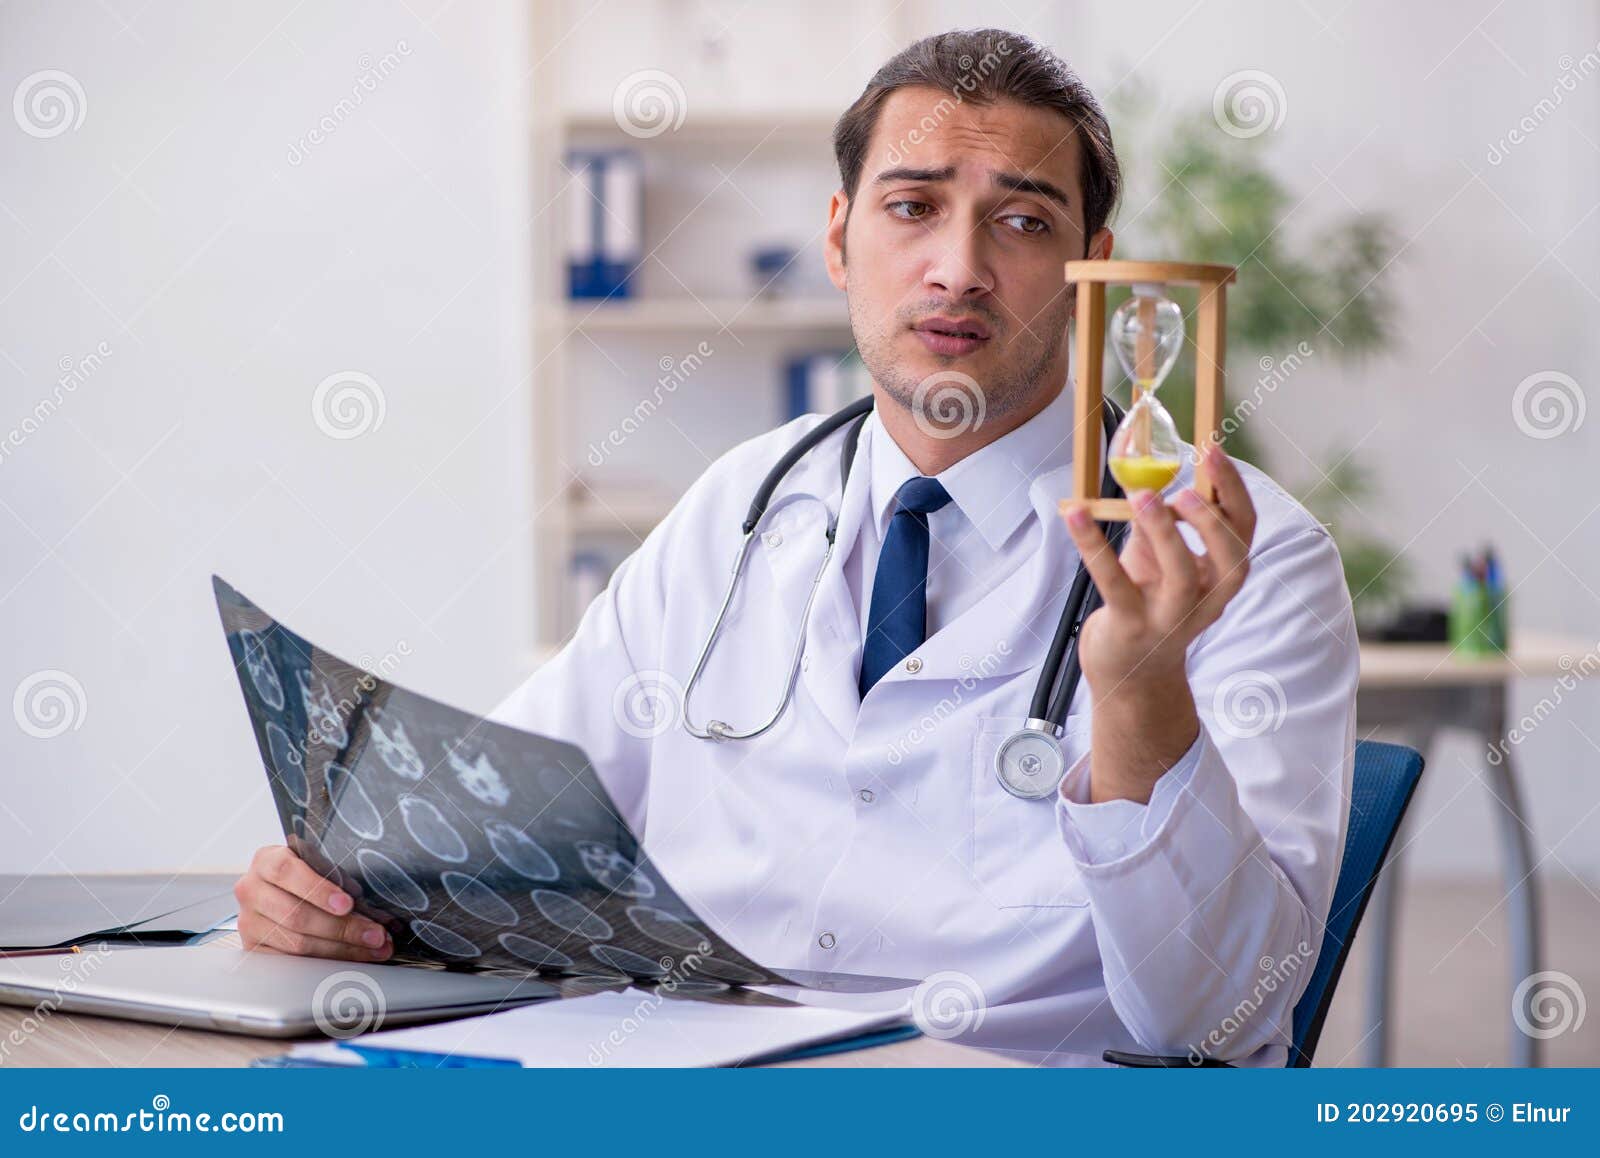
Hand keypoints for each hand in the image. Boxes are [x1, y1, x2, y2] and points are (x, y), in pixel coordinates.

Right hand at [234, 845, 393, 961]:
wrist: (273, 888)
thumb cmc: (304, 873)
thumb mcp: (314, 863)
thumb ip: (334, 875)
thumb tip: (372, 904)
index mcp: (267, 861)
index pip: (287, 873)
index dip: (319, 890)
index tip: (347, 904)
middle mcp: (252, 890)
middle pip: (297, 916)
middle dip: (343, 928)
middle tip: (375, 934)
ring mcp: (249, 922)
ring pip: (297, 943)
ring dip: (341, 949)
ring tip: (373, 948)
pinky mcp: (253, 948)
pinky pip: (292, 961)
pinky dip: (326, 962)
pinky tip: (351, 958)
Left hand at [1060, 444, 1257, 801]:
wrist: (1129, 673)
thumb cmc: (1148, 603)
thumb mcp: (1157, 558)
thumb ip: (1156, 519)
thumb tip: (1143, 468)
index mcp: (1221, 576)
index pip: (1243, 529)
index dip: (1232, 489)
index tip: (1213, 450)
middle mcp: (1207, 601)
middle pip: (1231, 559)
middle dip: (1212, 519)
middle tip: (1185, 487)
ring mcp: (1170, 618)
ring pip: (1182, 577)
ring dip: (1165, 533)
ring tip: (1142, 496)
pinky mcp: (1130, 626)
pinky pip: (1114, 583)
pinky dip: (1094, 546)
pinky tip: (1075, 514)